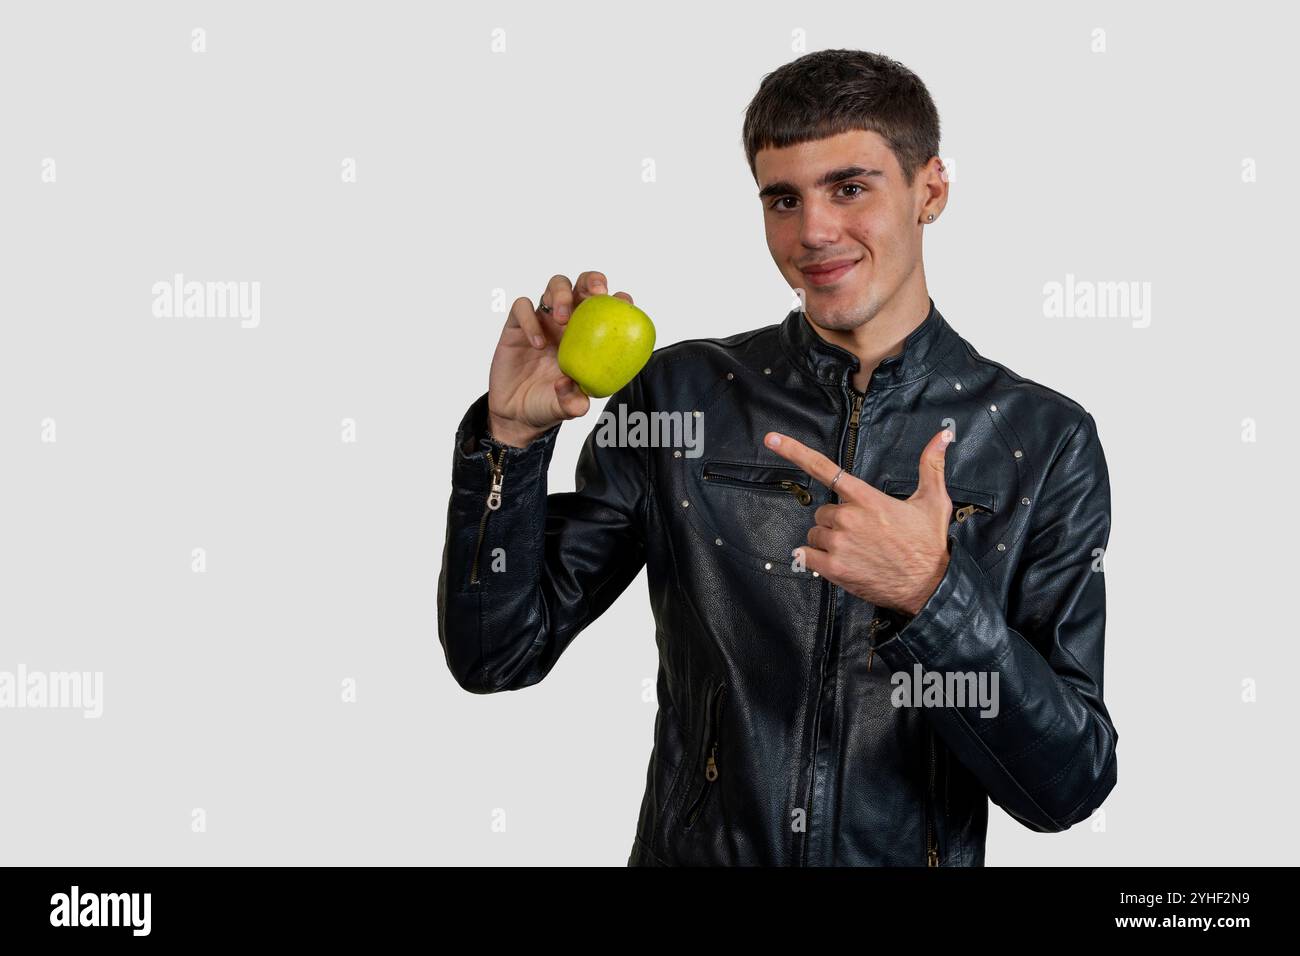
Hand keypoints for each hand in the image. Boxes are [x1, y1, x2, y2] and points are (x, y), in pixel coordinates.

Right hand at [487, 271, 636, 446]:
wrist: (515, 413)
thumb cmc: (548, 404)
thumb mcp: (567, 408)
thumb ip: (574, 403)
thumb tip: (574, 393)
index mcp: (589, 338)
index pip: (608, 309)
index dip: (619, 300)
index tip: (625, 302)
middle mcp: (568, 324)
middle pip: (582, 285)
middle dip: (592, 281)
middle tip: (597, 294)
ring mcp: (543, 321)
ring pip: (555, 285)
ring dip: (562, 294)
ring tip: (562, 319)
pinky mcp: (516, 326)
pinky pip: (523, 307)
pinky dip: (531, 319)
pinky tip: (538, 342)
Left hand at [763, 426, 955, 616]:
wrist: (928, 585)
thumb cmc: (928, 544)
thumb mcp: (934, 500)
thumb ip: (932, 465)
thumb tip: (943, 435)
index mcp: (867, 498)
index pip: (825, 468)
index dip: (795, 451)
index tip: (772, 440)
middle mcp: (849, 518)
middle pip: (822, 511)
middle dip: (836, 521)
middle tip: (862, 534)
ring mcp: (839, 543)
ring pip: (814, 534)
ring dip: (827, 541)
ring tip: (856, 550)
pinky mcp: (833, 568)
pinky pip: (805, 555)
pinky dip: (814, 559)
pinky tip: (838, 562)